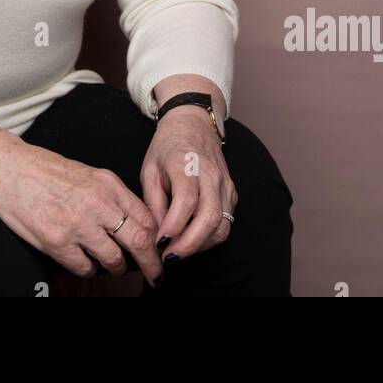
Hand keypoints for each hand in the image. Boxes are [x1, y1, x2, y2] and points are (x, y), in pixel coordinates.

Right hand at [0, 130, 165, 285]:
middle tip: (155, 276)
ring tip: (113, 266)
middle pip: (139, 242)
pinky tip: (84, 262)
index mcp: (108, 185)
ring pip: (114, 260)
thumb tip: (136, 223)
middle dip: (152, 265)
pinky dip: (88, 270)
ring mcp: (77, 224)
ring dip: (116, 268)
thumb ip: (114, 197)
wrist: (10, 169)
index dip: (157, 240)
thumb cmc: (46, 171)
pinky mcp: (57, 242)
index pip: (146, 218)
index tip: (159, 252)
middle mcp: (97, 203)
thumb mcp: (89, 175)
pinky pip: (84, 268)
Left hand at [140, 107, 236, 260]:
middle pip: (209, 218)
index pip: (186, 201)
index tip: (159, 244)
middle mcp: (211, 175)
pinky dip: (209, 237)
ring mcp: (225, 184)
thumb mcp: (149, 169)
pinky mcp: (232, 193)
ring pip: (221, 225)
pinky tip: (192, 239)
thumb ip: (153, 201)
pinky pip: (226, 222)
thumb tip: (158, 233)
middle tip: (169, 258)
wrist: (193, 125)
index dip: (173, 227)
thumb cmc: (167, 147)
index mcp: (187, 164)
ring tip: (178, 251)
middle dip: (189, 245)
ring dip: (200, 245)